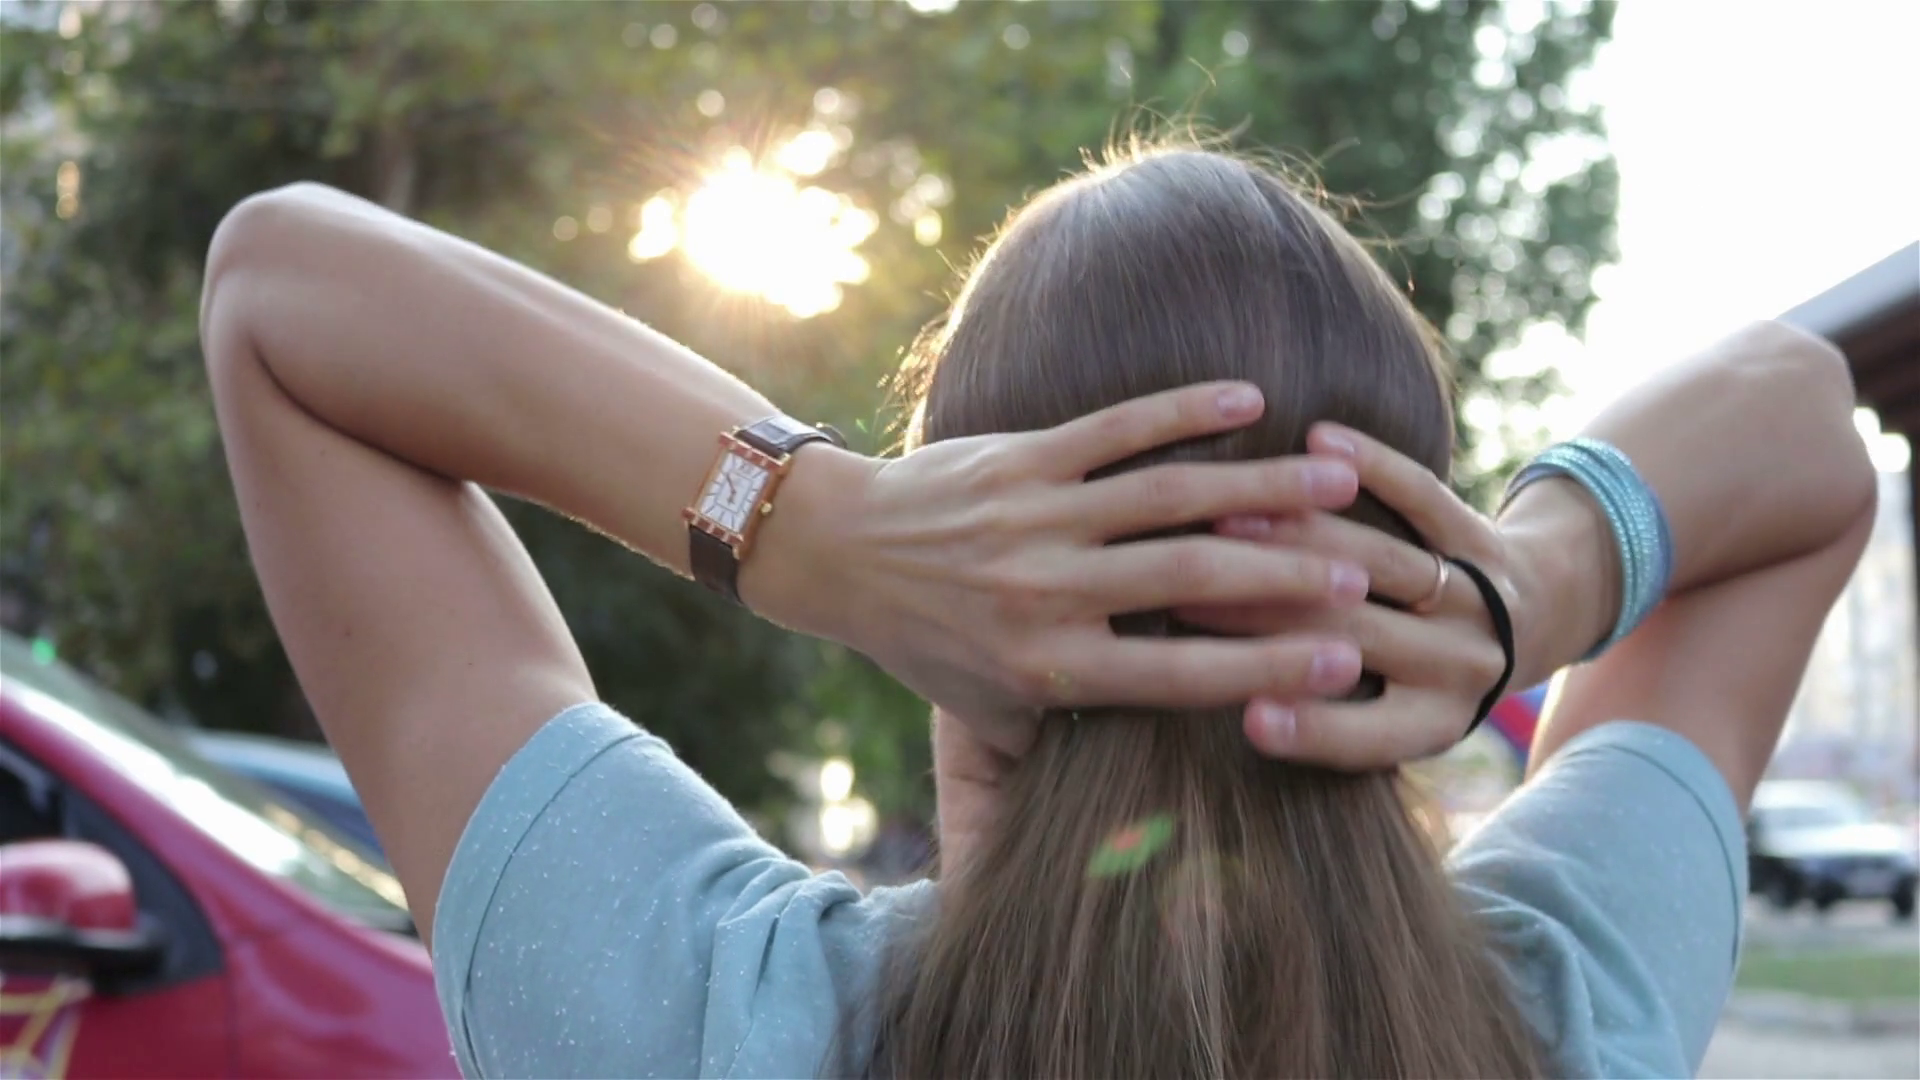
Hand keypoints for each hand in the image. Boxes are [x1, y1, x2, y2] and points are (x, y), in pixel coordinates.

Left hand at [801, 383, 1374, 756]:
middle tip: (1368, 574)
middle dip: (1288, 577)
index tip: (1348, 661)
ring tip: (1337, 476)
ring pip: (1167, 496)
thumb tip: (1150, 794)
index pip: (1181, 676)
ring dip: (1260, 485)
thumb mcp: (990, 712)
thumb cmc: (927, 643)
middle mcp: (1049, 592)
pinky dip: (1182, 410)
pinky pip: (1115, 429)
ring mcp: (1037, 518)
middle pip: (1192, 581)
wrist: (841, 552)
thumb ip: (1066, 739)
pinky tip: (1246, 397)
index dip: (1270, 670)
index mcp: (1050, 667)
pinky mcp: (1022, 457)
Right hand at [1178, 423, 1526, 768]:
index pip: (1367, 737)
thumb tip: (1200, 694)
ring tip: (1225, 519)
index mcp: (1433, 723)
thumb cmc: (1420, 675)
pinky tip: (1318, 441)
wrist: (1533, 615)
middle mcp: (1465, 666)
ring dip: (1301, 539)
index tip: (1248, 715)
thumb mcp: (1391, 713)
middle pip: (1359, 635)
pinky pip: (1422, 493)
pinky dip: (1373, 465)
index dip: (1308, 730)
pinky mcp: (1479, 530)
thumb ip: (1319, 709)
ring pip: (1382, 562)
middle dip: (1269, 613)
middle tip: (1185, 591)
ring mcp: (1479, 594)